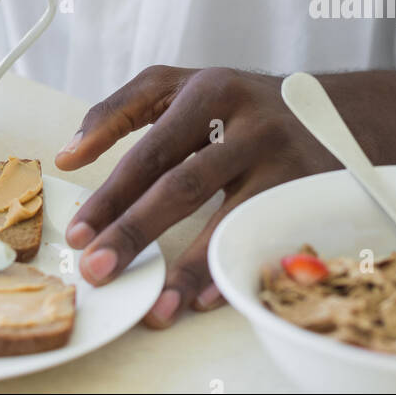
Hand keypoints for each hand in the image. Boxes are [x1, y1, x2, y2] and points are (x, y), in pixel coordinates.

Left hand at [54, 65, 335, 327]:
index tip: (79, 232)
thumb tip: (69, 156)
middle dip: (136, 232)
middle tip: (98, 269)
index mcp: (207, 92)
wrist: (327, 108)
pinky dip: (233, 271)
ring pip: (228, 219)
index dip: (111, 195)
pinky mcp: (307, 192)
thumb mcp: (177, 86)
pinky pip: (264, 239)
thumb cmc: (233, 103)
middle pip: (183, 185)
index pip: (150, 152)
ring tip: (156, 308)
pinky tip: (204, 298)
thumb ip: (118, 112)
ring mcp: (282, 160)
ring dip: (189, 268)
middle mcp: (247, 123)